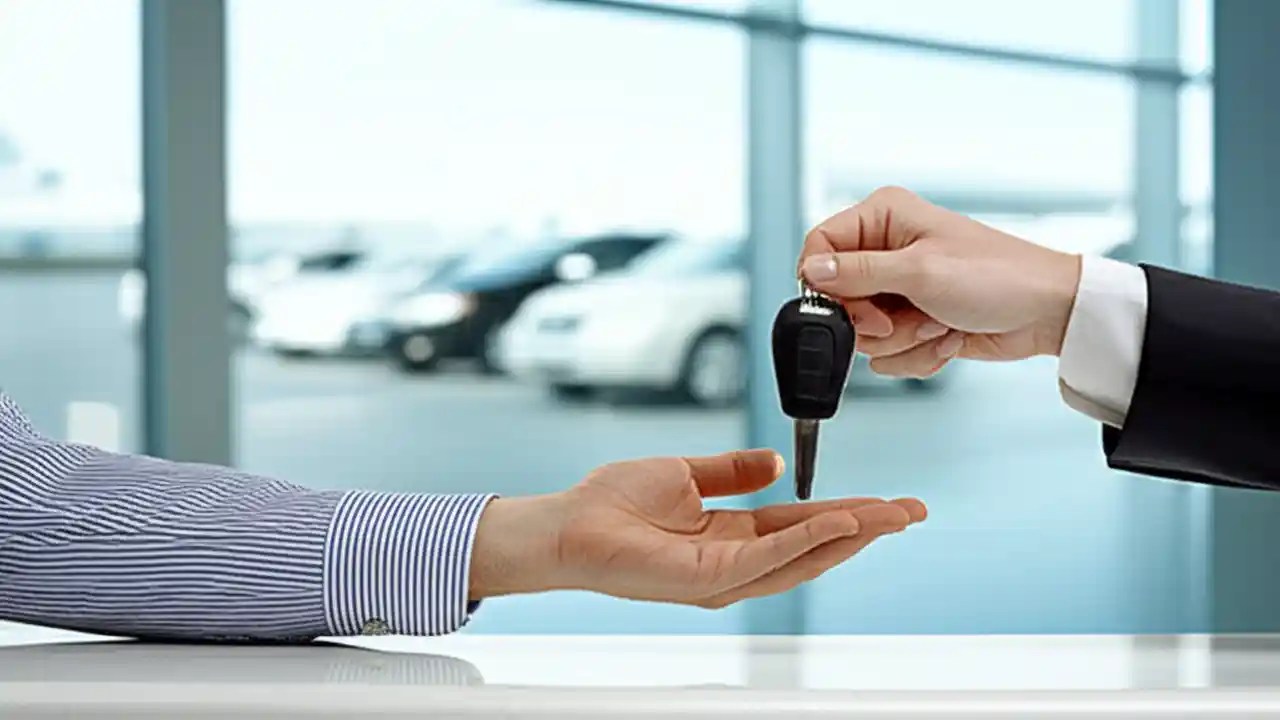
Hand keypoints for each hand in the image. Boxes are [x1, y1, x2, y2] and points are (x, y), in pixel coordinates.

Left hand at [469, 449, 924, 607]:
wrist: (568, 524)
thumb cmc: (612, 503)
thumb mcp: (685, 474)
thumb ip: (732, 471)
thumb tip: (774, 461)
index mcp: (732, 535)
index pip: (803, 524)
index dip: (848, 512)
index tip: (889, 501)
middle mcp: (736, 561)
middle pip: (816, 545)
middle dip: (868, 529)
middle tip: (913, 511)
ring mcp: (726, 576)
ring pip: (804, 557)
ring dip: (852, 535)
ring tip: (893, 515)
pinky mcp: (711, 579)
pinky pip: (771, 557)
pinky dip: (810, 539)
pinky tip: (841, 522)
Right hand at [797, 186, 1082, 378]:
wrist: (1046, 313)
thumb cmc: (999, 276)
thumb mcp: (921, 271)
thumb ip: (858, 273)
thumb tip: (811, 270)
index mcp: (884, 217)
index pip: (819, 247)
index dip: (826, 285)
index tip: (852, 308)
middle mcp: (886, 249)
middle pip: (836, 298)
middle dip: (873, 321)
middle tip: (901, 319)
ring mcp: (898, 287)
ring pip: (862, 332)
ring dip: (901, 339)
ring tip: (936, 322)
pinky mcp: (910, 319)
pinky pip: (886, 351)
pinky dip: (916, 352)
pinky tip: (945, 335)